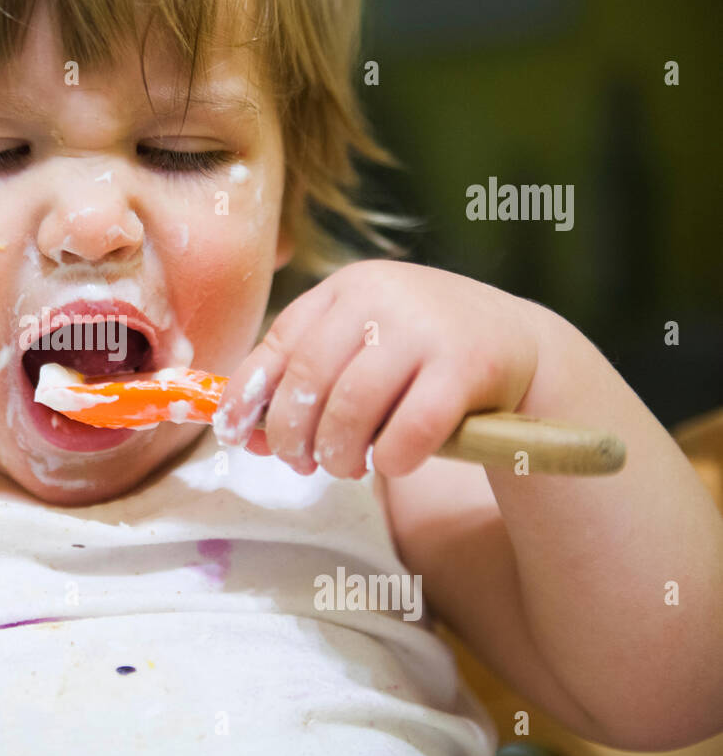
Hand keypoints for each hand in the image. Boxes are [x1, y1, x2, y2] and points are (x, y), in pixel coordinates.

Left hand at [212, 260, 545, 477]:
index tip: (237, 436)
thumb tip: (243, 434)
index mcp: (345, 288)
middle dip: (293, 435)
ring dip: (338, 453)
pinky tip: (390, 463)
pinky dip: (390, 458)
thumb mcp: (358, 349)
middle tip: (301, 463)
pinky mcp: (468, 365)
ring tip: (345, 467)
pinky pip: (410, 429)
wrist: (518, 343)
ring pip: (352, 408)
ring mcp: (426, 327)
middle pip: (308, 380)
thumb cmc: (417, 357)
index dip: (249, 396)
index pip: (279, 343)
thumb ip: (304, 382)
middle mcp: (381, 296)